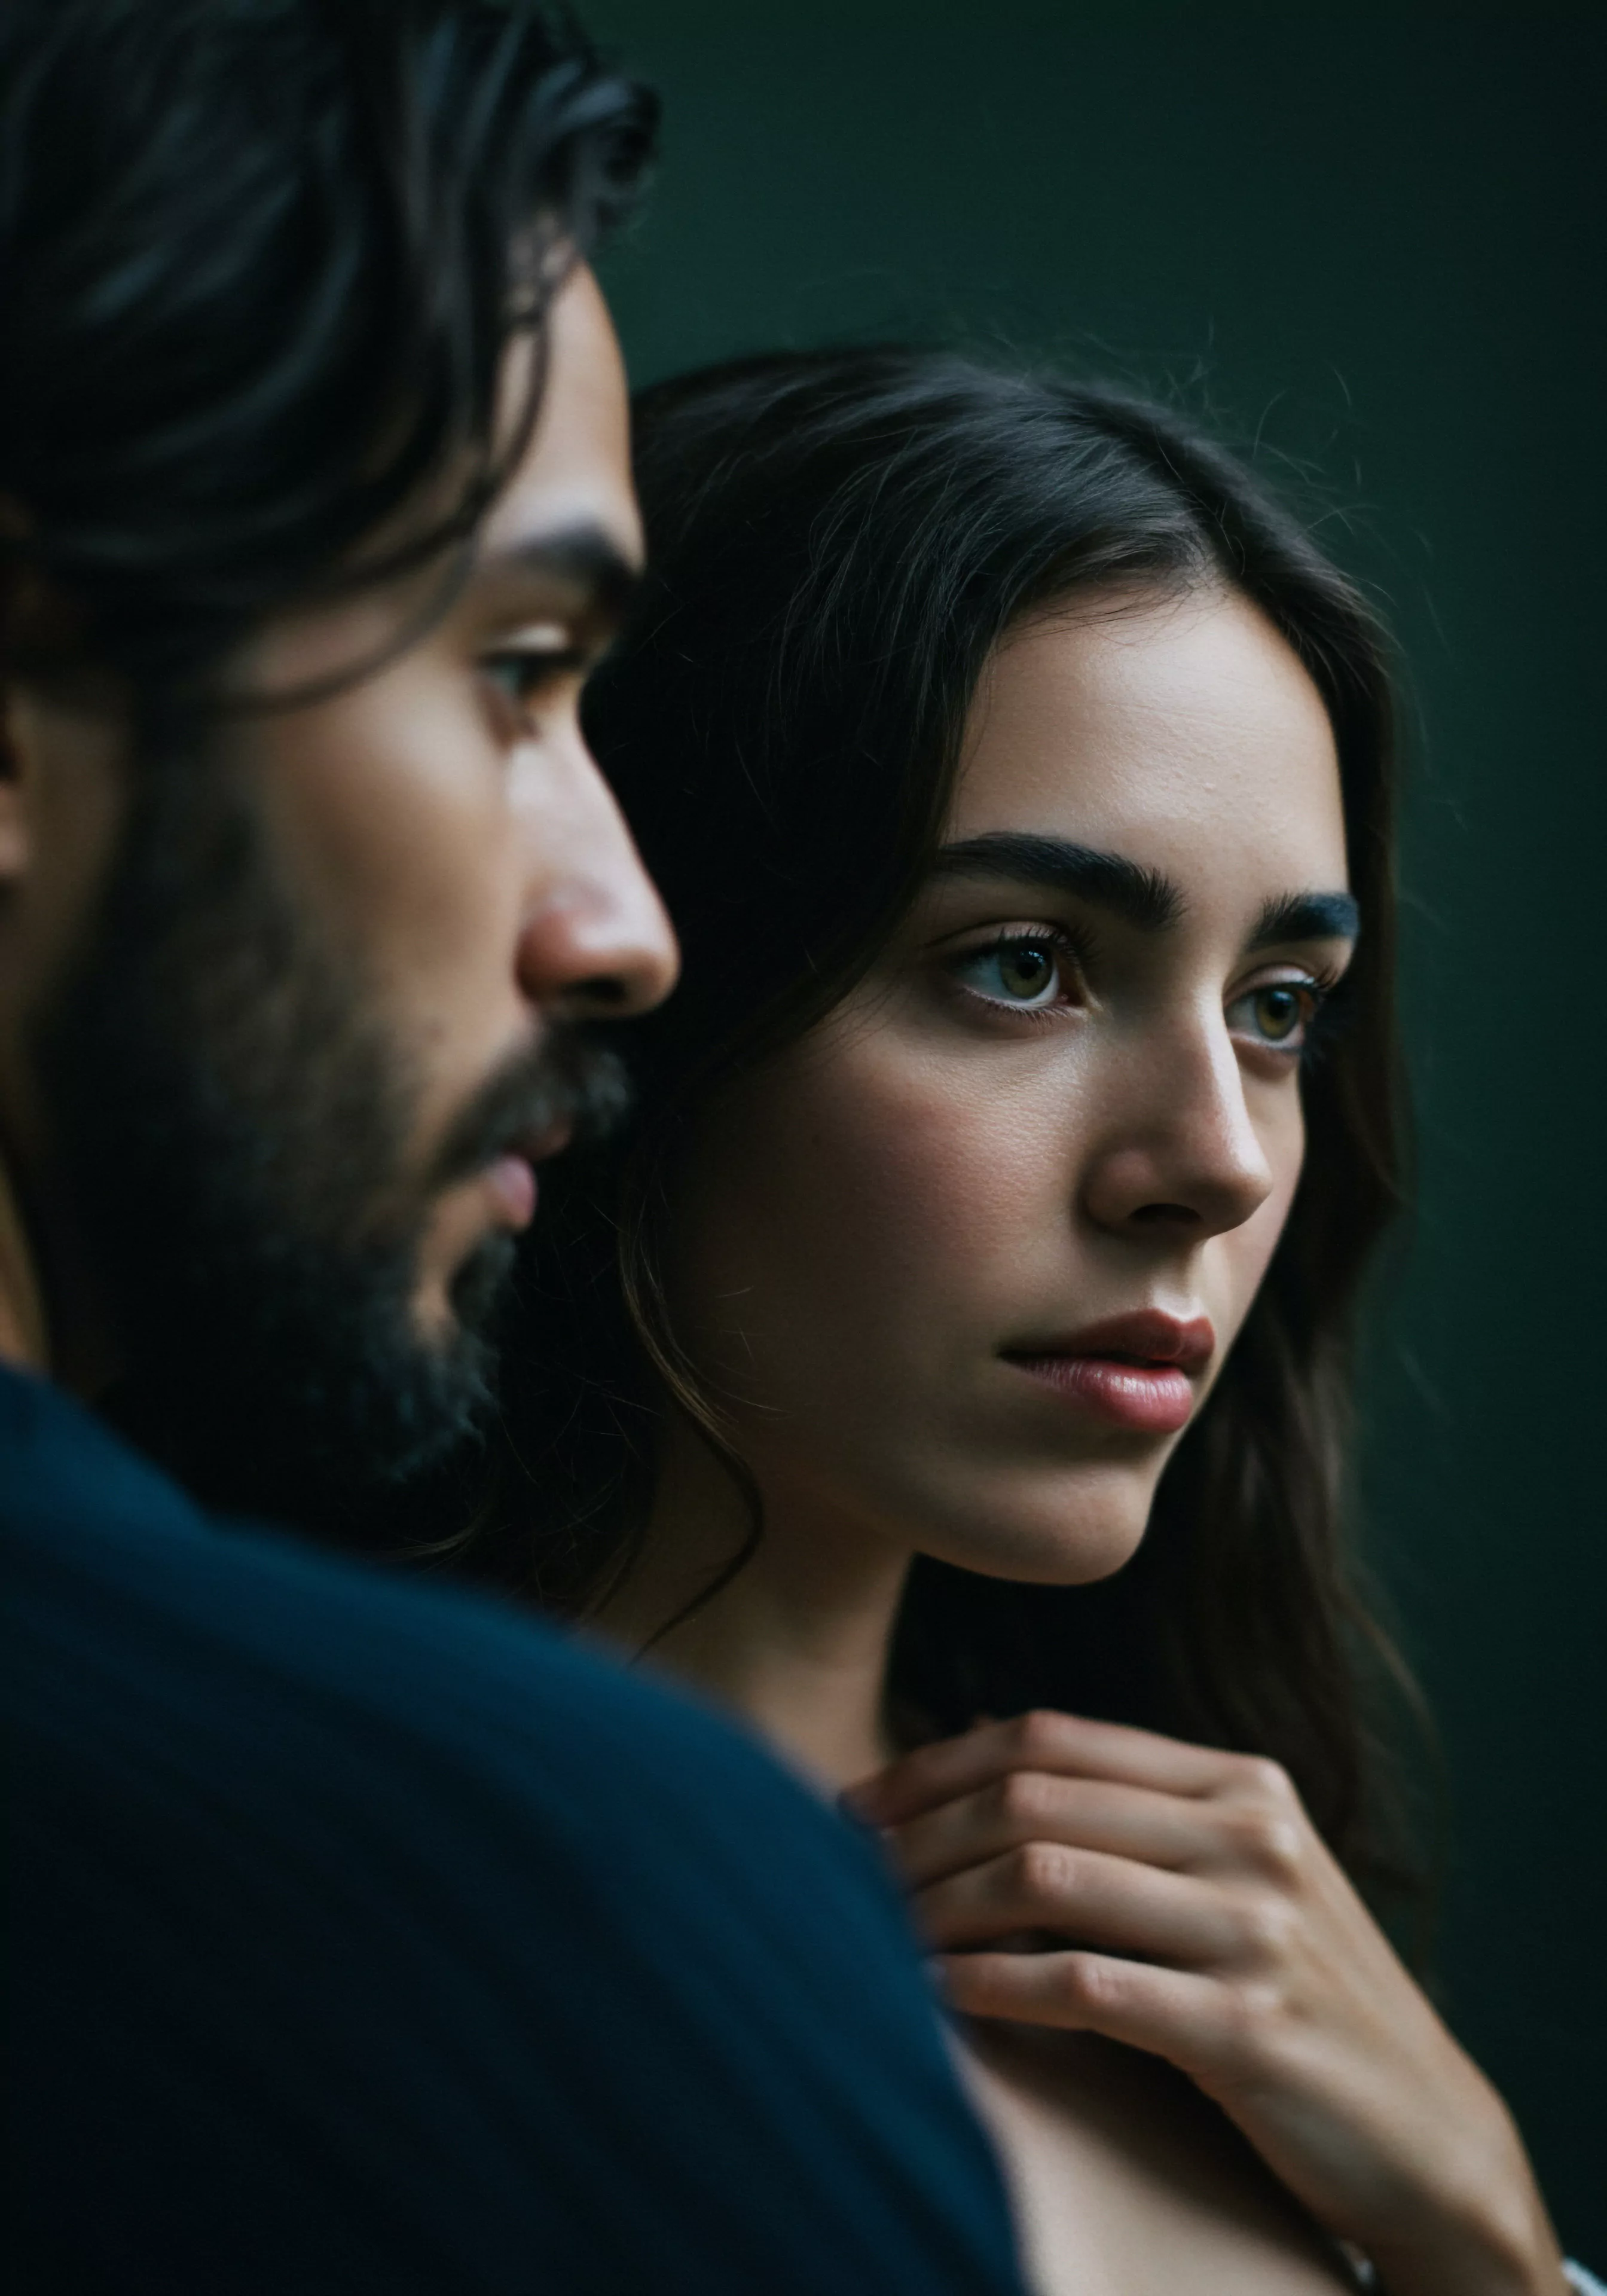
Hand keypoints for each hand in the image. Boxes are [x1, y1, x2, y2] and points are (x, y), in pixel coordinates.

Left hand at [847, 1711, 1566, 2295]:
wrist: (1426, 2133)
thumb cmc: (1299, 1999)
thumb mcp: (1238, 1878)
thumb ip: (1134, 1819)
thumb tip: (978, 1764)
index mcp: (1242, 1782)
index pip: (1050, 1737)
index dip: (935, 1764)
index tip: (854, 1805)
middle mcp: (1251, 1836)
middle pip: (1034, 1797)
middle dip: (918, 1833)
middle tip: (836, 1872)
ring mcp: (1256, 1930)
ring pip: (1045, 1879)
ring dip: (937, 1906)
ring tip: (870, 1933)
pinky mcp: (1248, 2030)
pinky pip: (1084, 1987)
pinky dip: (991, 1985)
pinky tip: (935, 1994)